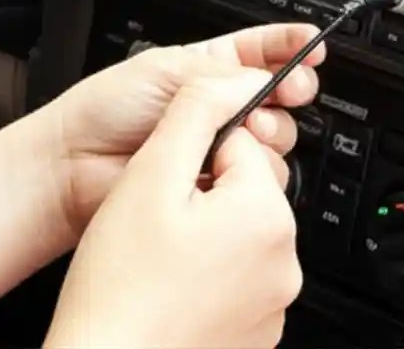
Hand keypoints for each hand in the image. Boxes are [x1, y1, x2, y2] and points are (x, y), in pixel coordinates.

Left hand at [33, 24, 323, 238]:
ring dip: (269, 131)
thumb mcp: (166, 69)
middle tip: (288, 90)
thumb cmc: (104, 109)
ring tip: (243, 130)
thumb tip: (267, 77)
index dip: (292, 47)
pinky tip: (228, 160)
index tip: (313, 45)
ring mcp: (220, 147)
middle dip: (291, 90)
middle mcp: (221, 107)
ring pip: (274, 140)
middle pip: (280, 98)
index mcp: (210, 68)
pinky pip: (255, 179)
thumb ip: (223, 73)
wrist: (74, 163)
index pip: (263, 51)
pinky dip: (250, 170)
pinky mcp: (216, 184)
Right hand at [45, 71, 301, 348]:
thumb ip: (197, 113)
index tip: (159, 181)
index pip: (240, 145)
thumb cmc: (119, 287)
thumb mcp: (149, 177)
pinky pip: (237, 281)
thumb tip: (235, 80)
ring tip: (156, 260)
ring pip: (239, 235)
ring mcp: (274, 304)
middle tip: (154, 222)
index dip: (190, 155)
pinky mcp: (256, 334)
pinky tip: (167, 288)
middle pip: (245, 191)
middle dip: (201, 194)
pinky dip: (206, 278)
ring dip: (203, 236)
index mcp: (267, 216)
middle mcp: (285, 262)